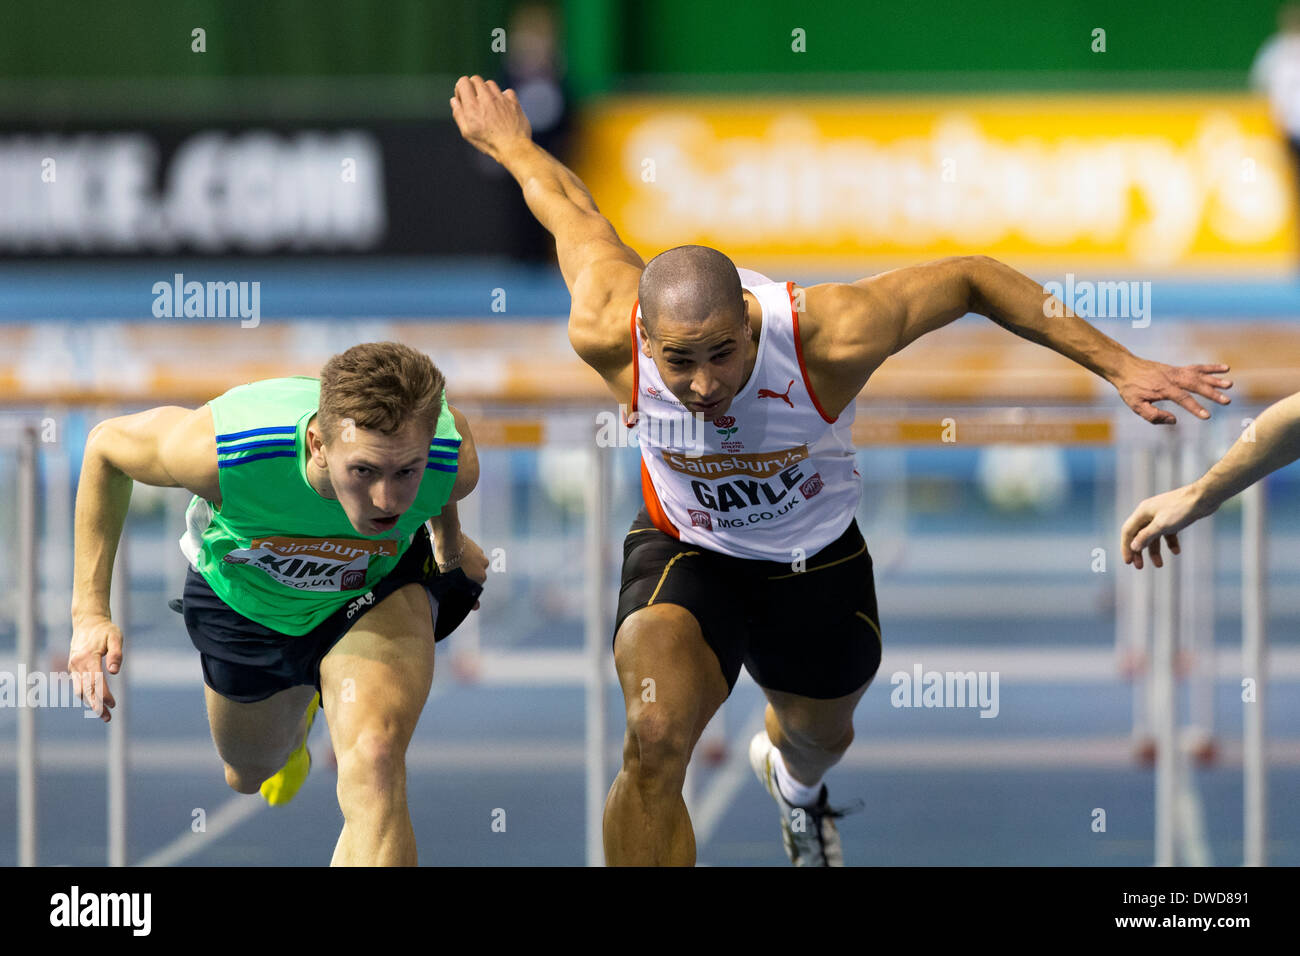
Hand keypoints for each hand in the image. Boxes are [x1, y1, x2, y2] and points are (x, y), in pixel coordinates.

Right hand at [68, 614, 121, 721]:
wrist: (87, 622)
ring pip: (80, 690)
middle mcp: (77, 664)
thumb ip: (116, 654)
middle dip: (96, 705)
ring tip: (103, 714)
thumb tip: (114, 672)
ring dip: (90, 703)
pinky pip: (78, 685)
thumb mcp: (115, 637)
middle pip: (86, 690)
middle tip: (108, 717)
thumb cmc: (105, 630)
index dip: (104, 695)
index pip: (96, 682)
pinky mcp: (73, 668)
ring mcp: (73, 667)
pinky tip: (95, 702)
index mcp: (88, 658)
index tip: (114, 704)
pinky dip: (85, 695)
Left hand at [437, 533, 487, 609]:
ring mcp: (480, 555)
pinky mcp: (475, 546)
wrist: (449, 540)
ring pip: (473, 564)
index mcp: (480, 577)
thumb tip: (476, 607)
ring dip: (465, 564)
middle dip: (465, 574)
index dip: (464, 584)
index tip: (457, 580)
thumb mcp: (453, 582)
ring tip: (453, 561)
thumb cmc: (449, 563)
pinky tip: (455, 554)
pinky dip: (465, 555)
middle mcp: (483, 566)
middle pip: (474, 574)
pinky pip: (471, 554)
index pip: (473, 586)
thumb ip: (465, 595)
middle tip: (452, 571)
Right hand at [450, 75, 531, 162]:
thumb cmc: (488, 143)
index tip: (463, 98)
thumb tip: (454, 100)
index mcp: (472, 106)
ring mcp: (501, 98)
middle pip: (476, 79)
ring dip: (487, 91)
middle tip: (475, 101)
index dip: (461, 88)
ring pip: (490, 84)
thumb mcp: (467, 132)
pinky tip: (503, 108)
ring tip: (489, 105)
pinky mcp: (513, 101)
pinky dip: (503, 97)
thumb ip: (459, 114)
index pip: (463, 82)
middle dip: (473, 87)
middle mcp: (486, 98)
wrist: (513, 148)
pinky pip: (506, 91)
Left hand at [1113, 358, 1231, 424]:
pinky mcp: (1177, 368)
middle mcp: (1172, 378)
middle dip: (1212, 394)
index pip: (1183, 399)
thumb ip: (1153, 415)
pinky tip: (1225, 369)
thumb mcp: (1136, 405)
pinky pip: (1197, 367)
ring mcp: (1176, 371)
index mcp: (1163, 389)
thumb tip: (1174, 420)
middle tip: (1227, 401)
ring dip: (1215, 380)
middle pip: (1195, 386)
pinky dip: (1211, 368)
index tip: (1207, 416)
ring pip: (1199, 375)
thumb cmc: (1130, 388)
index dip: (1195, 408)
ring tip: (1230, 385)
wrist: (1125, 367)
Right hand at [1121, 483, 1212, 569]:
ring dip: (1154, 551)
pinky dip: (1170, 543)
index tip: (1128, 562)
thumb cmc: (1181, 509)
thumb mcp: (1161, 525)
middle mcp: (1149, 513)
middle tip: (1139, 566)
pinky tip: (1176, 551)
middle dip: (1139, 552)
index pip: (1128, 532)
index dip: (1126, 547)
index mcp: (1142, 512)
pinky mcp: (1173, 518)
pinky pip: (1167, 533)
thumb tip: (1133, 547)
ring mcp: (1161, 515)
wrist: (1203, 498)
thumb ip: (1146, 536)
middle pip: (1139, 535)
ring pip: (1153, 536)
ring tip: (1159, 565)